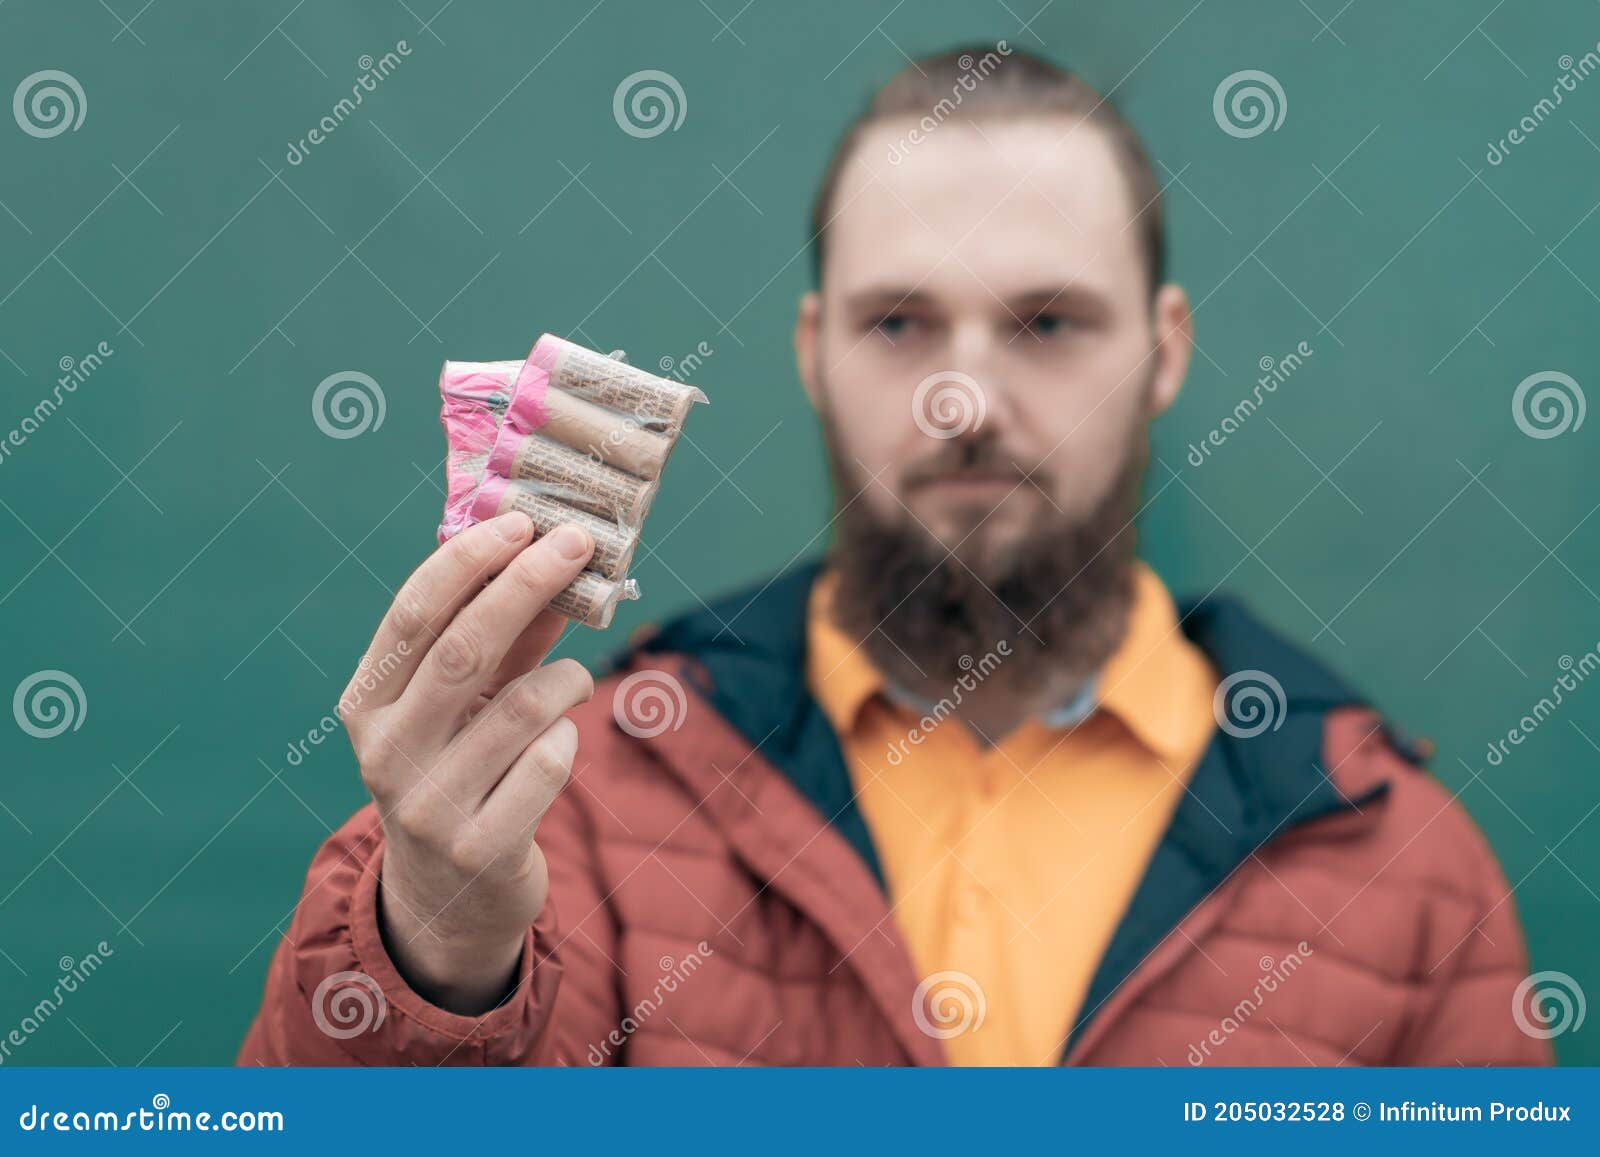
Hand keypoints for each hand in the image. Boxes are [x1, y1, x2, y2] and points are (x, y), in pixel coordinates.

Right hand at [338, 512, 595, 1013]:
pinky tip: (558, 745)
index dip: (469, 562)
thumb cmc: (461, 770)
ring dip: (566, 676)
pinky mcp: (480, 849)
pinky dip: (568, 739)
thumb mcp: (465, 704)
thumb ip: (503, 638)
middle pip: (463, 649)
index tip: (521, 524)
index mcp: (368, 704)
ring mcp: (429, 806)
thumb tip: (551, 558)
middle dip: (526, 586)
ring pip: (524, 708)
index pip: (413, 615)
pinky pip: (550, 765)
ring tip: (576, 676)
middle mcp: (387, 752)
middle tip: (574, 544)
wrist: (449, 898)